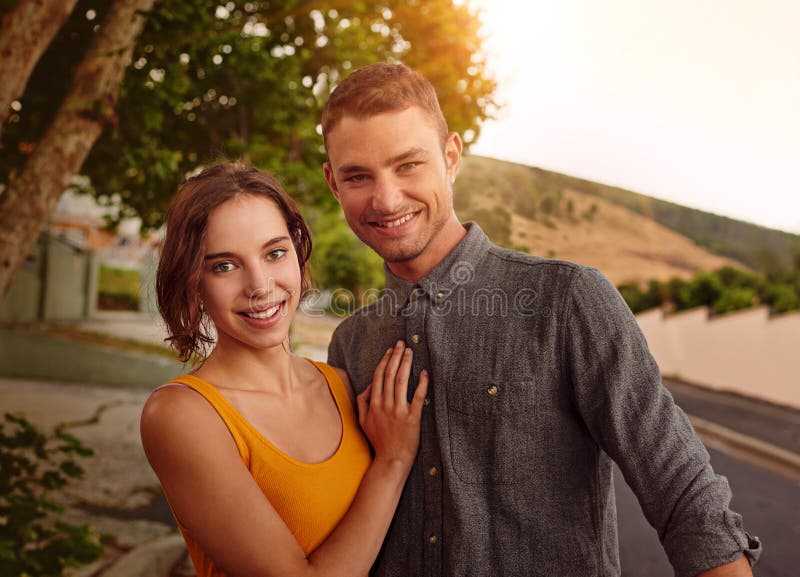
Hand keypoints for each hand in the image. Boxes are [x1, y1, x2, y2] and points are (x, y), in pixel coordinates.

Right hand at [357, 341, 428, 470]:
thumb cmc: (379, 441)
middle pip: (390, 374)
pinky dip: (421, 384)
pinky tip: (424, 373)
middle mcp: (385, 405)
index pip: (379, 376)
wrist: (391, 460)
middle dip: (396, 356)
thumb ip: (363, 402)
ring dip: (405, 364)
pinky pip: (418, 397)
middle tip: (402, 344)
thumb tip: (368, 387)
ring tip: (410, 352)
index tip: (391, 350)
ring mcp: (398, 411)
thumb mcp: (363, 422)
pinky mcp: (412, 418)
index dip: (385, 360)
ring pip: (401, 381)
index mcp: (374, 404)